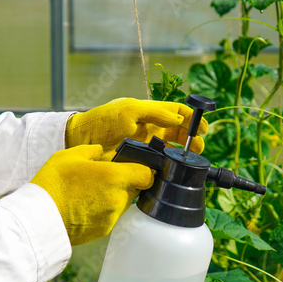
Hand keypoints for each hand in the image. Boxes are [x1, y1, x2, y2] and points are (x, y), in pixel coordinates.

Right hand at [31, 144, 154, 245]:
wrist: (39, 218)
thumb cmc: (53, 184)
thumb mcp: (69, 155)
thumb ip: (92, 150)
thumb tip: (102, 151)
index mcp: (114, 176)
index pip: (148, 174)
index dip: (145, 169)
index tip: (136, 165)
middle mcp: (118, 198)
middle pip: (137, 188)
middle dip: (127, 181)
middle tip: (106, 176)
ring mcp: (112, 216)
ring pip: (125, 202)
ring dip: (115, 195)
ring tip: (92, 191)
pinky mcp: (104, 230)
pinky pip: (112, 215)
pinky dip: (105, 209)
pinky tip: (86, 204)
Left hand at [66, 98, 208, 157]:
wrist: (80, 141)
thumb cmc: (102, 120)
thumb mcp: (128, 110)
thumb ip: (155, 113)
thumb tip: (179, 119)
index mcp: (150, 113)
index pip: (177, 112)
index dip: (192, 117)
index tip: (203, 127)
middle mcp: (151, 130)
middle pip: (179, 133)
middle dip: (192, 139)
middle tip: (197, 148)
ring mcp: (146, 147)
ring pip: (171, 150)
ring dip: (182, 154)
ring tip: (189, 160)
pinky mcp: (140, 163)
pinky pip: (159, 166)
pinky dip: (169, 168)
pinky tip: (174, 171)